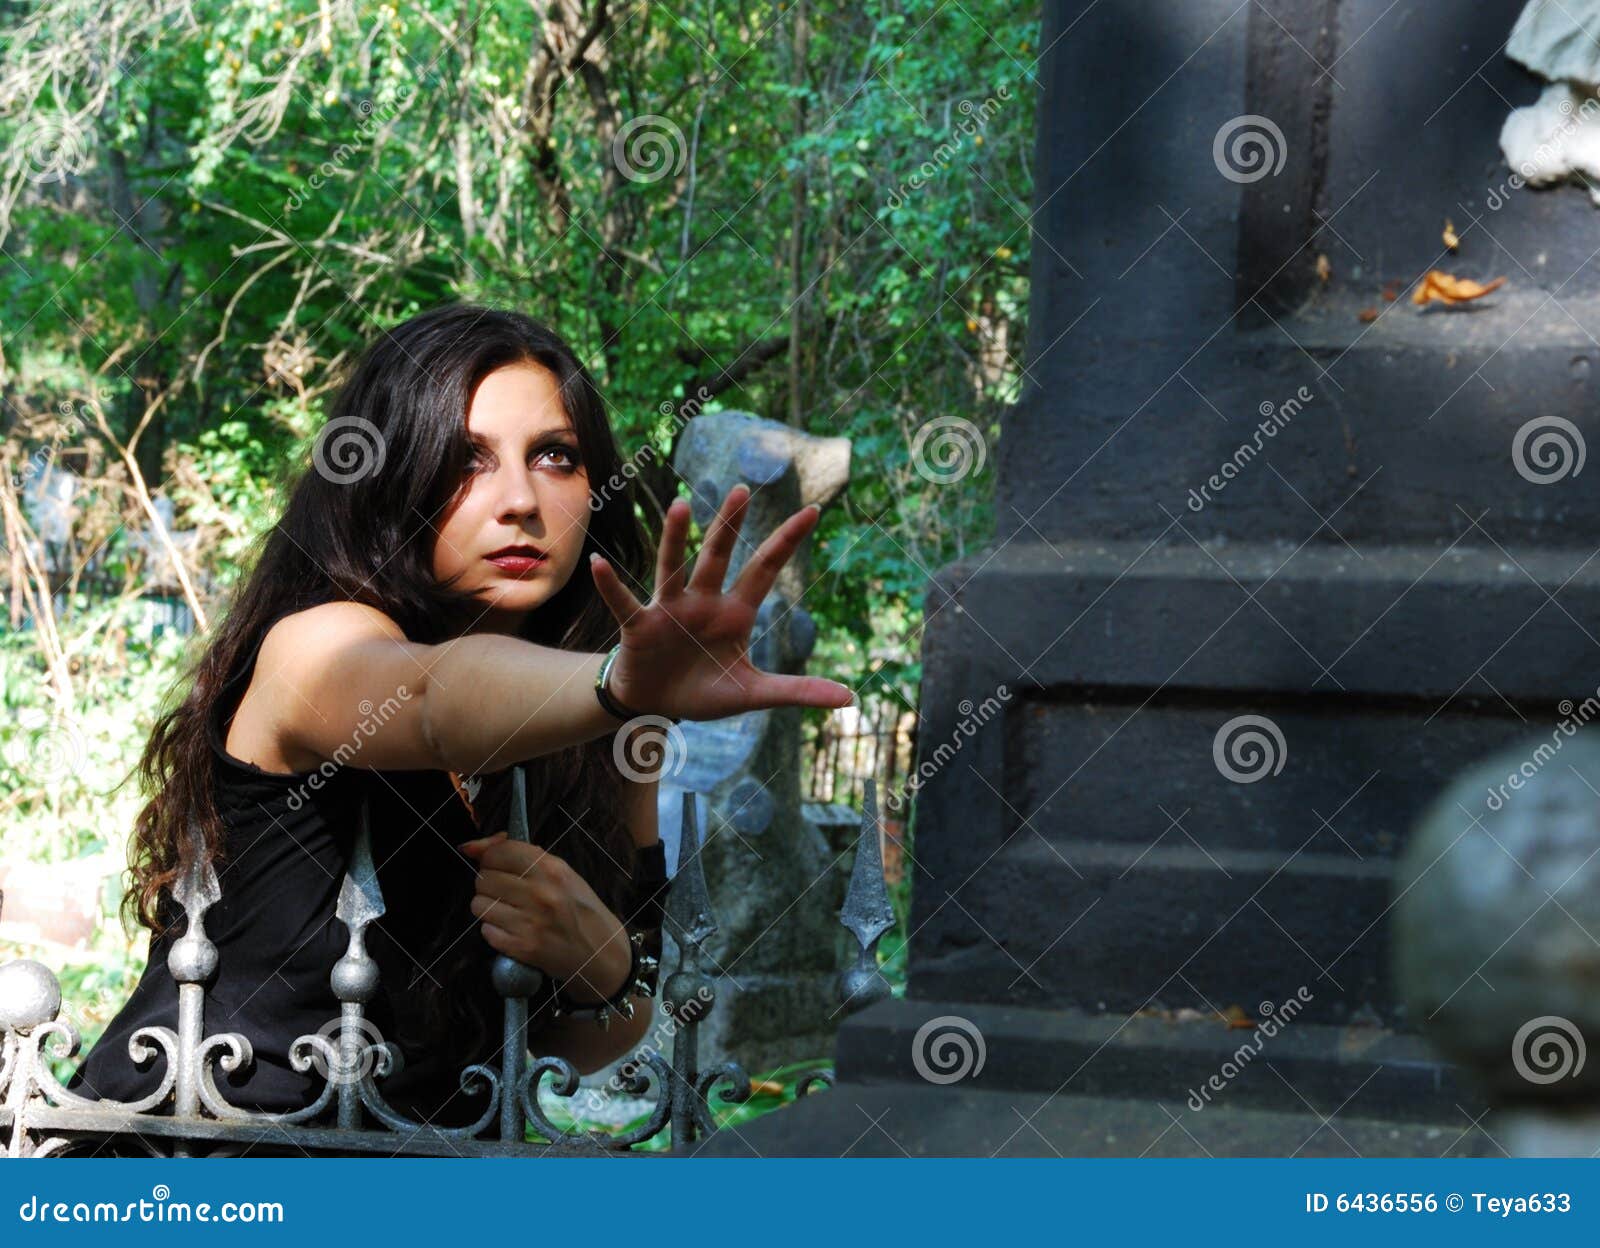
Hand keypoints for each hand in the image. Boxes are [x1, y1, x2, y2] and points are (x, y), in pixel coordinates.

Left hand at [458, 831, 630, 999]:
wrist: (600, 953)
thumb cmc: (580, 909)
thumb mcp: (561, 873)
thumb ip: (520, 855)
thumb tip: (470, 847)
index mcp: (552, 869)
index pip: (498, 852)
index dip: (491, 857)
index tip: (498, 865)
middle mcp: (540, 893)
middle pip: (484, 878)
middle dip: (490, 884)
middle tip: (509, 892)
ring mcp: (529, 922)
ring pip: (478, 904)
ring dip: (489, 907)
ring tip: (510, 911)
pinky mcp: (521, 948)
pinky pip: (485, 931)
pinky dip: (494, 930)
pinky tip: (513, 930)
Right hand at [587, 483, 855, 721]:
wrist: (657, 704)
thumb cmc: (704, 691)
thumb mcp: (753, 694)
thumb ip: (798, 691)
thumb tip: (850, 697)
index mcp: (735, 612)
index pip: (764, 568)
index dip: (786, 541)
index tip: (814, 511)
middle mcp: (703, 601)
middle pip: (717, 556)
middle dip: (730, 525)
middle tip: (744, 490)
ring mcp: (669, 609)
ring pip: (673, 567)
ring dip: (675, 538)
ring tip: (682, 506)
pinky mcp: (639, 626)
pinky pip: (624, 603)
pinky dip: (610, 586)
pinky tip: (599, 566)